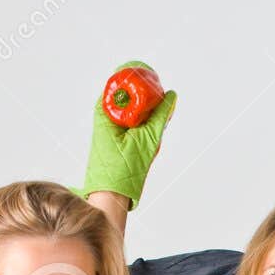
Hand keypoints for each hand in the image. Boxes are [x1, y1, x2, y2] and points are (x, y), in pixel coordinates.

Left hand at [82, 61, 176, 209]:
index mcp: (104, 110)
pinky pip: (131, 125)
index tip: (153, 79)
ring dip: (146, 114)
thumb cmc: (124, 170)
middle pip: (127, 94)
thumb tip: (171, 95)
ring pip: (131, 111)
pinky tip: (149, 138)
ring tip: (153, 127)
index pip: (120, 80)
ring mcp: (108, 128)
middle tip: (158, 104)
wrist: (111, 197)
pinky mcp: (114, 140)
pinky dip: (142, 127)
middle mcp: (103, 116)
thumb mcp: (148, 139)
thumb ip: (160, 115)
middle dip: (145, 97)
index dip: (138, 76)